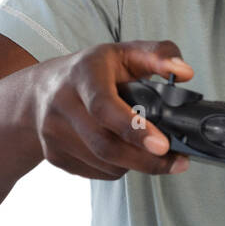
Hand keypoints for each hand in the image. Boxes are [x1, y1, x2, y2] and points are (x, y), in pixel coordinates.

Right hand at [30, 40, 193, 180]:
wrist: (39, 92)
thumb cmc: (90, 71)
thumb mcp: (124, 52)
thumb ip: (159, 55)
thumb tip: (184, 72)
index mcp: (83, 75)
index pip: (104, 106)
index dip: (134, 128)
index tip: (162, 144)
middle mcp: (62, 104)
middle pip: (105, 145)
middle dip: (145, 160)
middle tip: (175, 162)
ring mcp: (54, 133)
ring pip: (104, 163)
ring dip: (135, 164)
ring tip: (152, 153)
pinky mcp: (54, 156)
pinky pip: (96, 173)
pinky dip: (118, 168)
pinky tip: (125, 154)